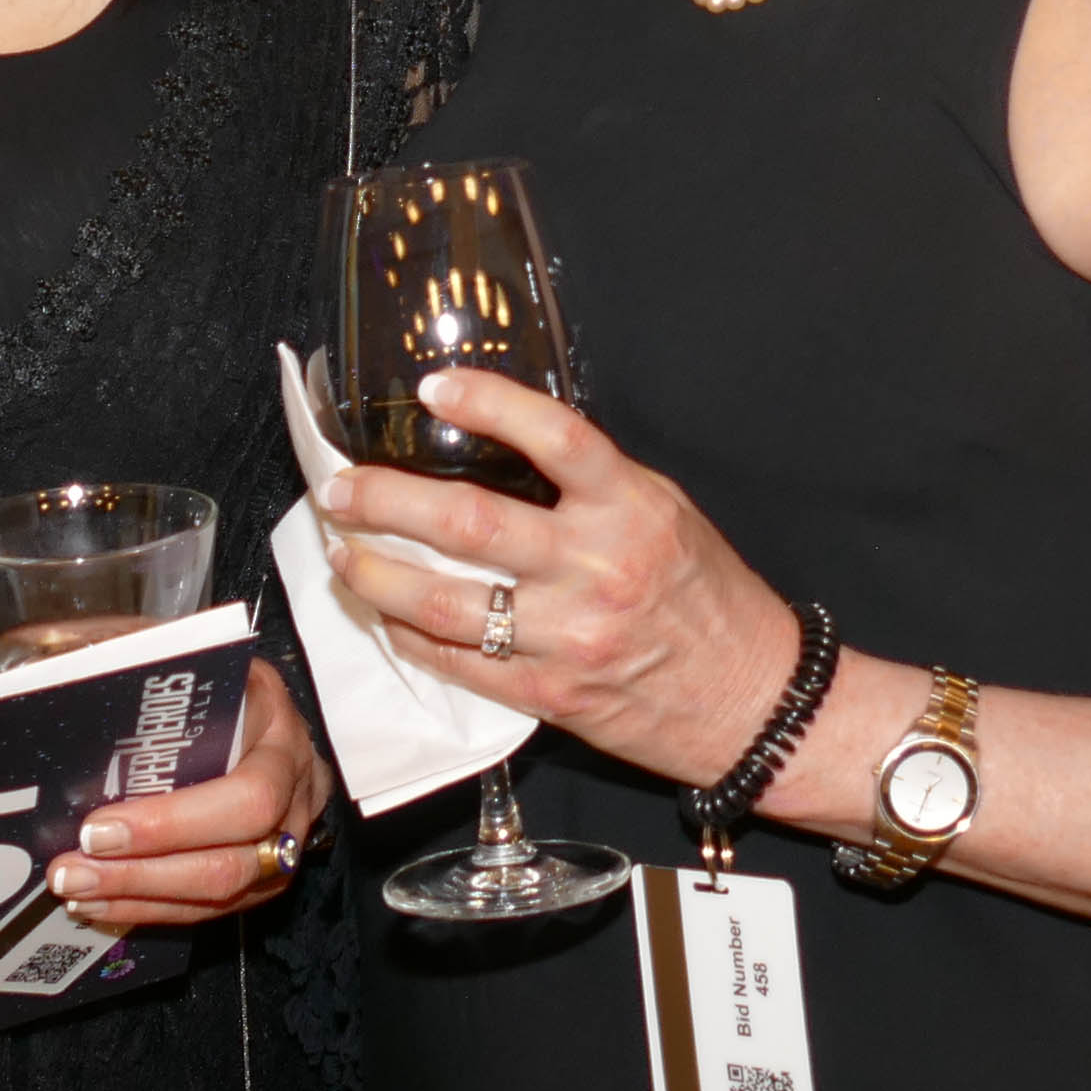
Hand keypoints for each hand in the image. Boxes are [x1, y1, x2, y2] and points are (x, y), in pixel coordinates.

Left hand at [49, 661, 327, 928]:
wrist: (263, 707)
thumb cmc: (206, 675)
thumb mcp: (172, 646)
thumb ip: (114, 648)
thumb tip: (37, 650)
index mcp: (272, 717)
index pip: (241, 787)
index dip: (170, 819)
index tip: (95, 826)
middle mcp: (293, 780)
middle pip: (236, 851)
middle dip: (146, 868)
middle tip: (74, 868)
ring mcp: (290, 833)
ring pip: (228, 887)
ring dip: (142, 896)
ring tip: (76, 890)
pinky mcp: (271, 872)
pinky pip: (217, 907)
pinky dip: (154, 909)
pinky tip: (101, 903)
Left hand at [315, 367, 806, 794]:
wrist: (752, 703)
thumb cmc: (710, 601)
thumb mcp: (667, 515)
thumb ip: (594, 486)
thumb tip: (506, 447)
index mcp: (631, 510)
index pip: (555, 437)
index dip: (489, 403)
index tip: (431, 387)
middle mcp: (596, 569)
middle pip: (468, 524)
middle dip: (385, 502)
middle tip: (338, 488)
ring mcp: (567, 636)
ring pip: (444, 603)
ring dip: (376, 576)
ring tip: (342, 554)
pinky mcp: (549, 693)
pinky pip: (459, 662)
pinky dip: (411, 636)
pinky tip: (386, 616)